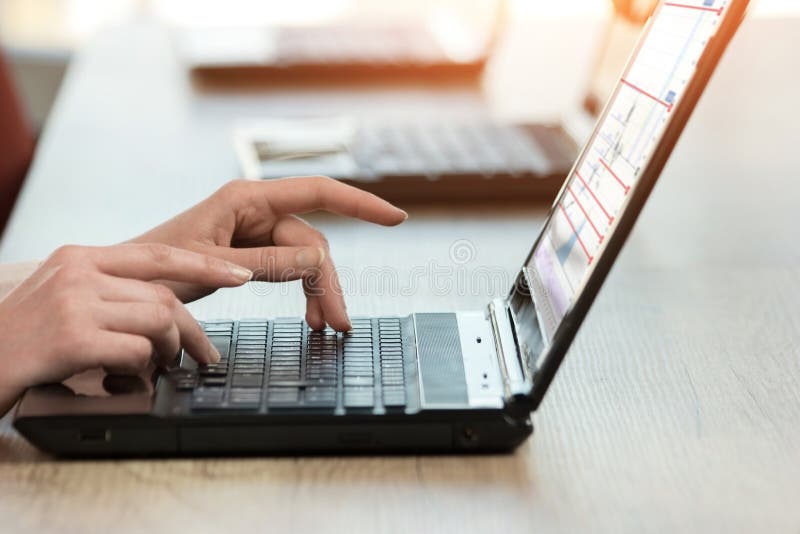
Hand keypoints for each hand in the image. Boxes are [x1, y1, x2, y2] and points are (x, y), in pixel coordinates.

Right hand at [0, 243, 251, 414]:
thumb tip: (165, 310)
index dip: (204, 265)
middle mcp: (79, 273)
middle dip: (192, 331)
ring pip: (159, 321)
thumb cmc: (21, 339)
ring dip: (170, 352)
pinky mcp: (73, 337)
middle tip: (203, 355)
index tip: (238, 275)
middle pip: (165, 296)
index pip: (158, 255)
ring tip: (159, 368)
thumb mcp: (61, 297)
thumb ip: (108, 291)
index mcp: (79, 257)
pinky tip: (124, 377)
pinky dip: (142, 370)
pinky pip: (138, 351)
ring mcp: (75, 303)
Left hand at [132, 176, 406, 330]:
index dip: (360, 203)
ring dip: (318, 293)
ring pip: (304, 260)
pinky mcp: (251, 250)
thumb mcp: (211, 267)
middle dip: (328, 283)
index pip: (318, 192)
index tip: (395, 217)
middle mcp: (256, 209)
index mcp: (246, 198)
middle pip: (313, 241)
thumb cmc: (154, 267)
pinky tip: (310, 315)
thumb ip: (265, 263)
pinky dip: (301, 292)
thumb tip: (317, 263)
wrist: (124, 282)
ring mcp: (255, 230)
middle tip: (340, 323)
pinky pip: (288, 269)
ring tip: (326, 326)